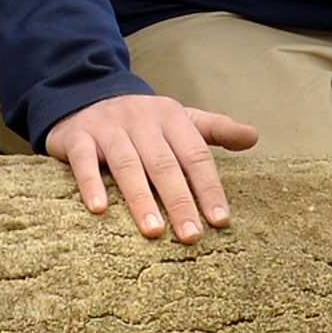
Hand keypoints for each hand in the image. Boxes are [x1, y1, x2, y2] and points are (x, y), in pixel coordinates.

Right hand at [43, 92, 259, 243]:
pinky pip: (84, 161)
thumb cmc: (141, 121)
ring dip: (141, 199)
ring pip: (127, 164)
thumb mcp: (179, 119)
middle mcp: (141, 120)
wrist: (86, 96)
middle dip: (179, 201)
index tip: (219, 220)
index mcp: (171, 117)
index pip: (195, 156)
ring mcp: (108, 128)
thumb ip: (216, 129)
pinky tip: (98, 210)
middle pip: (164, 164)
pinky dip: (91, 183)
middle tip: (191, 236)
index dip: (208, 187)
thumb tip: (254, 136)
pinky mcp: (77, 137)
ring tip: (154, 231)